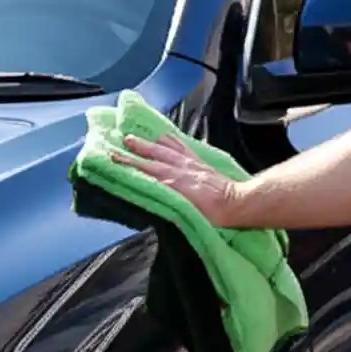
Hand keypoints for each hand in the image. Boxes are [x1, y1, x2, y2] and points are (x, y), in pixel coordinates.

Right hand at [111, 133, 243, 227]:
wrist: (236, 204)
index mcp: (175, 182)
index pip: (147, 170)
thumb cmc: (213, 215)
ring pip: (165, 149)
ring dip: (149, 143)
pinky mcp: (200, 162)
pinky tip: (165, 136)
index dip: (129, 164)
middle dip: (136, 148)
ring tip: (134, 137)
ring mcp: (190, 164)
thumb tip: (151, 193)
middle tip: (120, 141)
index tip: (113, 157)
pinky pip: (182, 147)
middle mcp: (180, 169)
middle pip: (154, 156)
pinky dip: (172, 141)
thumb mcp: (186, 213)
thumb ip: (167, 202)